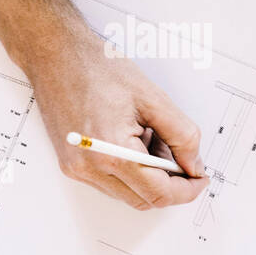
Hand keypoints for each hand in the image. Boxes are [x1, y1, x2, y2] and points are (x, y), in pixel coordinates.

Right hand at [26, 22, 209, 209]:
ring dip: (148, 176)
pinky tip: (132, 139)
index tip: (200, 179)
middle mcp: (89, 168)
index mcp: (112, 153)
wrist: (56, 55)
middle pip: (143, 199)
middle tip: (179, 153)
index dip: (186, 189)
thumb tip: (194, 164)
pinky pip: (110, 182)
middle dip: (169, 182)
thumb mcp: (153, 98)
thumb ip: (182, 136)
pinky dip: (130, 170)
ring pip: (127, 193)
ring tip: (149, 136)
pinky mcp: (71, 164)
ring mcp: (77, 169)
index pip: (158, 192)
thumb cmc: (97, 68)